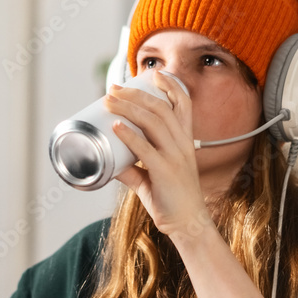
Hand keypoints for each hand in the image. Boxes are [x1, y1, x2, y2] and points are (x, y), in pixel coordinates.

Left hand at [103, 71, 212, 239]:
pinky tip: (116, 127)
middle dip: (136, 94)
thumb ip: (133, 169)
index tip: (154, 73)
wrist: (187, 224)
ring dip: (129, 108)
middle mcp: (182, 145)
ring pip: (153, 122)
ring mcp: (175, 157)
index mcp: (185, 141)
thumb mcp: (151, 178)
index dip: (171, 85)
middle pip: (161, 108)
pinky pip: (146, 150)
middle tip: (113, 89)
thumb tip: (109, 163)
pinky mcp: (165, 172)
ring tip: (109, 101)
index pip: (184, 104)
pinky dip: (130, 136)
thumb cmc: (171, 200)